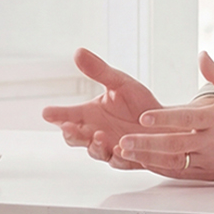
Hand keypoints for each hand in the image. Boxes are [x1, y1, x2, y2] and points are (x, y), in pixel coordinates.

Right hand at [42, 48, 163, 160]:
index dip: (57, 115)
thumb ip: (99, 71)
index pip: (68, 115)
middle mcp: (96, 132)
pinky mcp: (127, 158)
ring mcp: (110, 147)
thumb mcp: (119, 82)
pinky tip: (119, 147)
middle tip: (67, 127)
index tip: (47, 113)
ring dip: (94, 145)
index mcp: (90, 114)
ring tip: (98, 135)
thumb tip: (79, 52)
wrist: (165, 122)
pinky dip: (118, 155)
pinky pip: (119, 160)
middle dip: (70, 133)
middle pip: (75, 138)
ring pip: (95, 151)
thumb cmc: (140, 104)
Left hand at [108, 53, 213, 182]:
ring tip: (124, 151)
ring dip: (148, 157)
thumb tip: (202, 55)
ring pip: (174, 161)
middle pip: (175, 144)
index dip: (165, 119)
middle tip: (124, 140)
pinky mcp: (205, 173)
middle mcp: (211, 141)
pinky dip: (159, 168)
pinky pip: (179, 172)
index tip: (144, 117)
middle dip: (147, 143)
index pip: (187, 119)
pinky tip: (140, 162)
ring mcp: (207, 160)